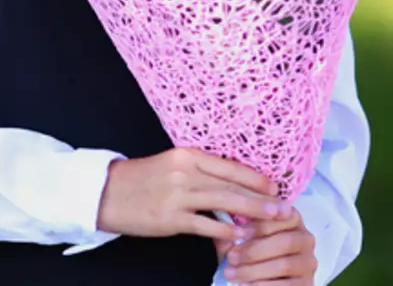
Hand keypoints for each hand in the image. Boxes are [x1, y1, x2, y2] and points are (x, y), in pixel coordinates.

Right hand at [96, 148, 291, 241]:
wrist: (108, 193)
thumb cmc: (143, 179)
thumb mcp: (173, 165)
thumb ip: (201, 172)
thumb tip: (233, 184)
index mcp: (187, 154)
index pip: (230, 165)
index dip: (255, 177)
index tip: (275, 186)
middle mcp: (185, 171)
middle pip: (232, 184)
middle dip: (261, 197)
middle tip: (284, 206)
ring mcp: (177, 195)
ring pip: (223, 203)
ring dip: (251, 212)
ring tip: (271, 220)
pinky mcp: (170, 217)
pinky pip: (204, 224)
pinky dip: (224, 231)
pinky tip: (240, 237)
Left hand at [217, 208, 317, 283]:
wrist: (264, 276)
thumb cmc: (253, 251)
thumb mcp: (244, 236)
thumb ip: (236, 231)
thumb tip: (225, 237)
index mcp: (292, 219)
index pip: (281, 216)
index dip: (260, 225)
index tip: (239, 231)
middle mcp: (306, 238)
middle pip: (284, 242)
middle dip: (254, 251)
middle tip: (231, 258)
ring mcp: (308, 262)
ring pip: (284, 265)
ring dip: (255, 270)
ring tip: (232, 273)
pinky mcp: (307, 284)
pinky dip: (264, 285)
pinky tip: (246, 285)